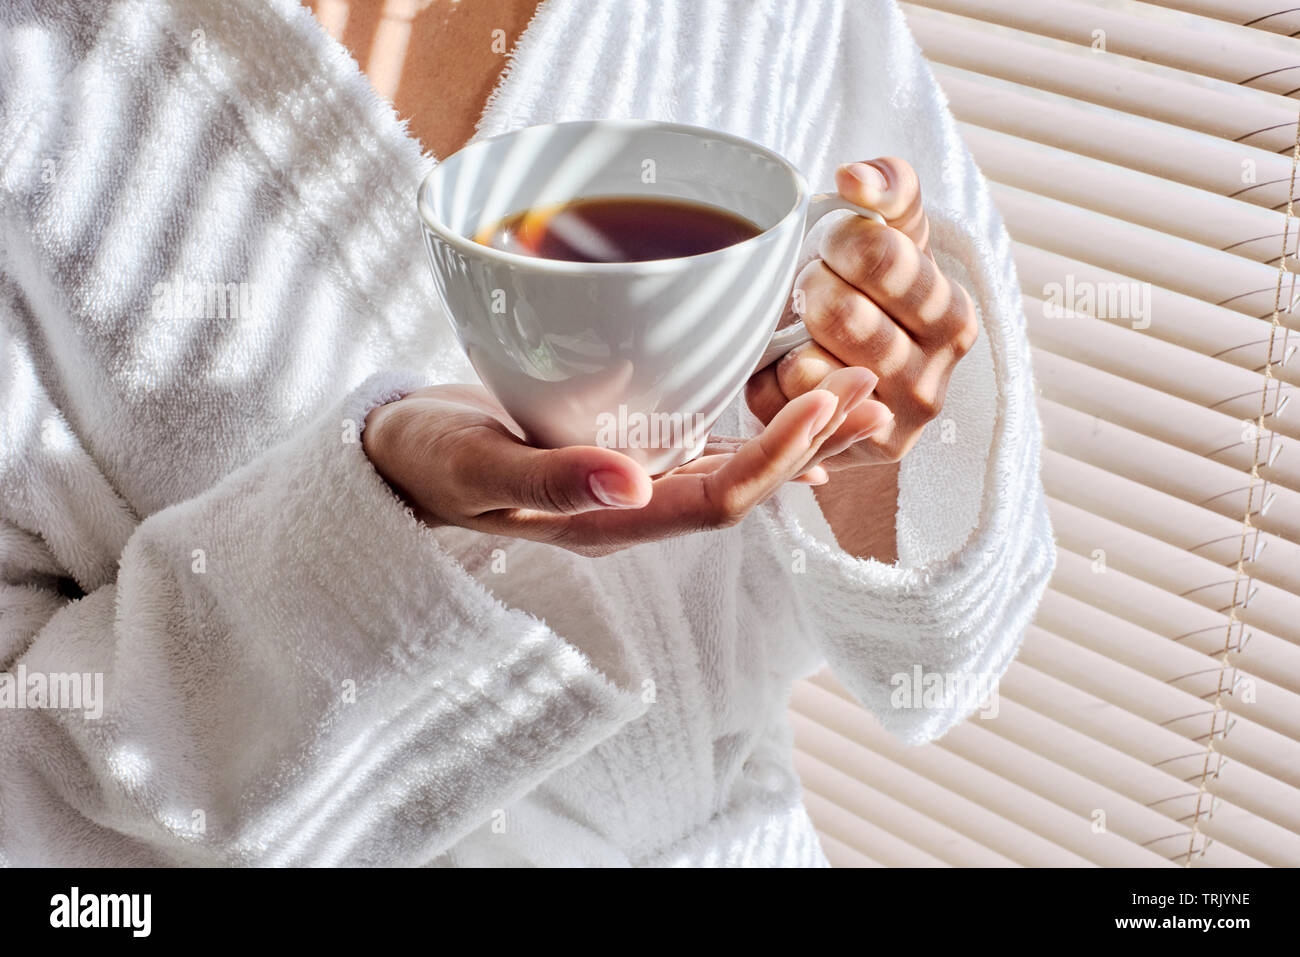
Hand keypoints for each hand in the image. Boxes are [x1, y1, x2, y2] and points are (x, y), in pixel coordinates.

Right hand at [362, 370, 875, 557]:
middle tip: (869, 389)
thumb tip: (633, 484)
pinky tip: (781, 392)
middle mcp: (632, 508)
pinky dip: (747, 418)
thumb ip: (547, 482)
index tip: (824, 405)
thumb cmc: (429, 461)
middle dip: (809, 444)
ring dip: (792, 432)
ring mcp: (629, 483)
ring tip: (851, 388)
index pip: (716, 502)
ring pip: (730, 463)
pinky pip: (700, 441)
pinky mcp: (620, 450)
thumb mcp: (476, 467)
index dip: (776, 460)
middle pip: (743, 485)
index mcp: (609, 521)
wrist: (400, 457)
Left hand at [746, 157, 977, 470]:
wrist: (855, 377)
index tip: (837, 249)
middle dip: (810, 289)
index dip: (836, 242)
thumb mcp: (896, 234)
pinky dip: (771, 378)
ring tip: (805, 329)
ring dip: (790, 337)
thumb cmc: (873, 292)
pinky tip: (790, 367)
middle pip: (838, 311)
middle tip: (812, 289)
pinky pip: (780, 406)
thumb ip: (891, 189)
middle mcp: (933, 381)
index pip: (876, 254)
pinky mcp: (842, 459)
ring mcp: (888, 428)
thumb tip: (854, 179)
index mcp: (953, 317)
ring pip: (808, 367)